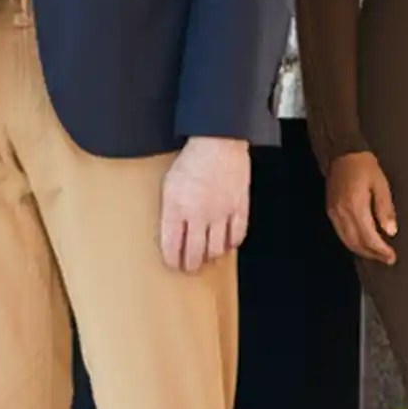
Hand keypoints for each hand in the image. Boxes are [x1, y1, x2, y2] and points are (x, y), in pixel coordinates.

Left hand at [160, 136, 250, 272]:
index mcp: (176, 207)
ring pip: (216, 249)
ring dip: (210, 256)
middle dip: (190, 264)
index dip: (172, 259)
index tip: (173, 264)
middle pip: (194, 253)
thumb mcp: (169, 184)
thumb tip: (171, 232)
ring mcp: (220, 212)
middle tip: (189, 267)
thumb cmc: (191, 159)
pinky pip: (237, 235)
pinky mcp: (239, 207)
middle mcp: (198, 214)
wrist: (217, 141)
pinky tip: (227, 243)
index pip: (172, 245)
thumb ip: (170, 210)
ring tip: (207, 256)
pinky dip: (232, 243)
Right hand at [326, 152, 396, 264]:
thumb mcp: (381, 185)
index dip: (381, 250)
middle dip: (372, 254)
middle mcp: (342, 213)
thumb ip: (385, 209)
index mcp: (355, 206)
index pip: (368, 237)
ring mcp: (333, 213)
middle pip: (357, 243)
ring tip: (376, 254)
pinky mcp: (330, 211)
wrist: (343, 153)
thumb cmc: (365, 166)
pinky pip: (341, 233)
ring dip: (362, 251)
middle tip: (387, 259)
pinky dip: (352, 242)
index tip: (392, 256)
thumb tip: (390, 232)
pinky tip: (362, 243)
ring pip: (347, 241)